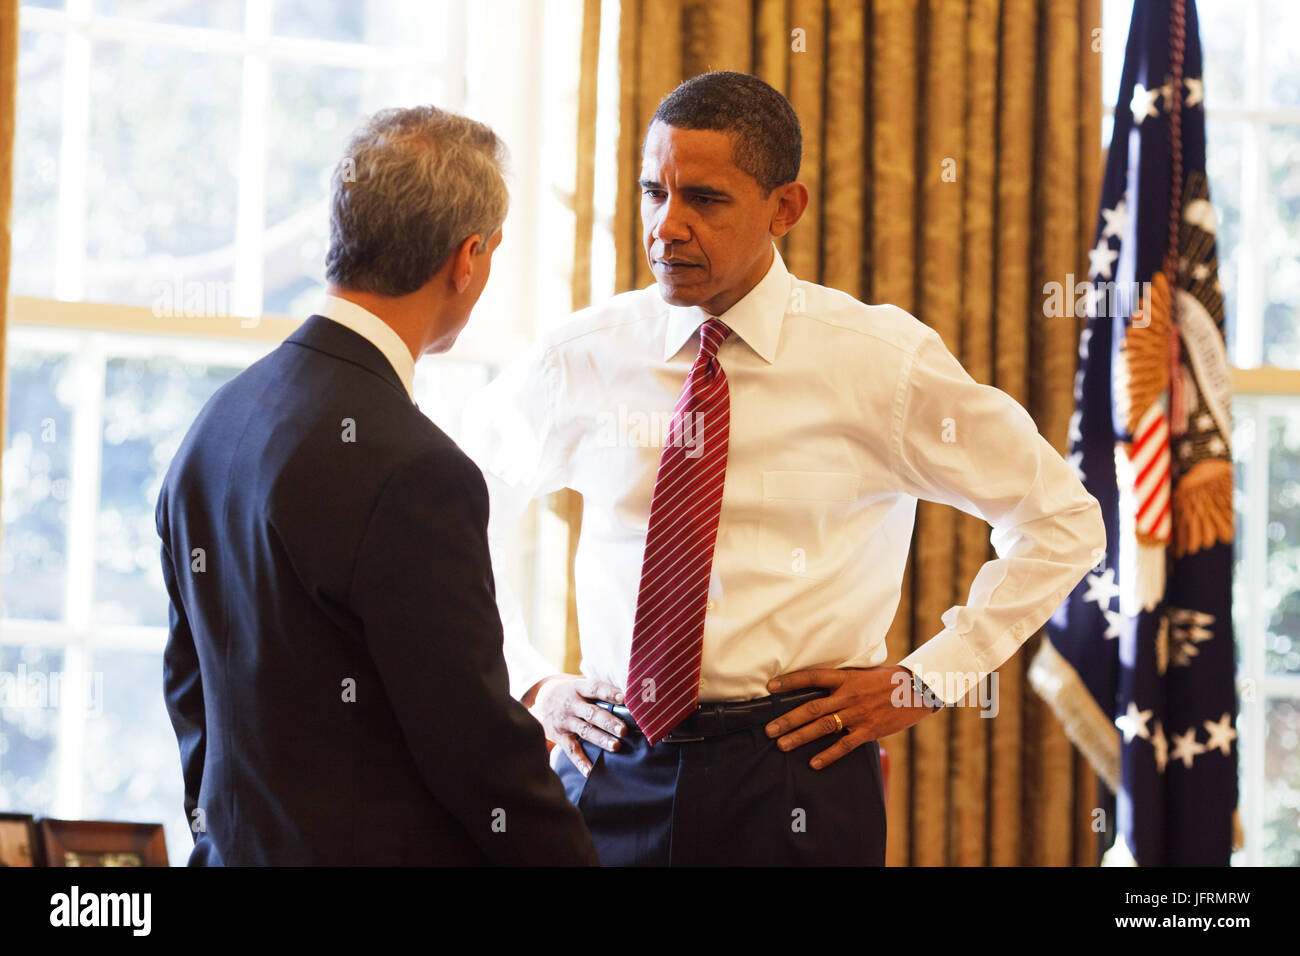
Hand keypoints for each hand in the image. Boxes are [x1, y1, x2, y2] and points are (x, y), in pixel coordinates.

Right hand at [529, 674, 625, 776]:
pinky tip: (590, 771)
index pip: (594, 688)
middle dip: (608, 722)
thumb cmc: (570, 692)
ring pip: (584, 731)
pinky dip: (580, 761)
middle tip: (624, 730)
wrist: (539, 699)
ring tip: (615, 746)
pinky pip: (571, 750)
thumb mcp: (580, 685)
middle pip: (591, 713)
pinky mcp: (560, 737)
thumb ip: (600, 691)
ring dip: (600, 739)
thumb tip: (629, 698)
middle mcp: (570, 704)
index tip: (624, 699)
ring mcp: (564, 721)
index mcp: (578, 688)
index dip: (609, 693)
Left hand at [763, 665, 937, 769]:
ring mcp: (858, 714)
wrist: (919, 688)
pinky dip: (828, 754)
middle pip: (811, 708)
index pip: (811, 677)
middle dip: (787, 719)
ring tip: (783, 744)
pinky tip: (814, 763)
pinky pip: (845, 745)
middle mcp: (848, 695)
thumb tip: (818, 687)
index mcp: (845, 678)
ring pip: (823, 726)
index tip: (770, 687)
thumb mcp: (863, 673)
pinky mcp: (869, 730)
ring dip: (800, 736)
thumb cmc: (889, 679)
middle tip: (769, 729)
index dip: (789, 682)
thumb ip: (841, 681)